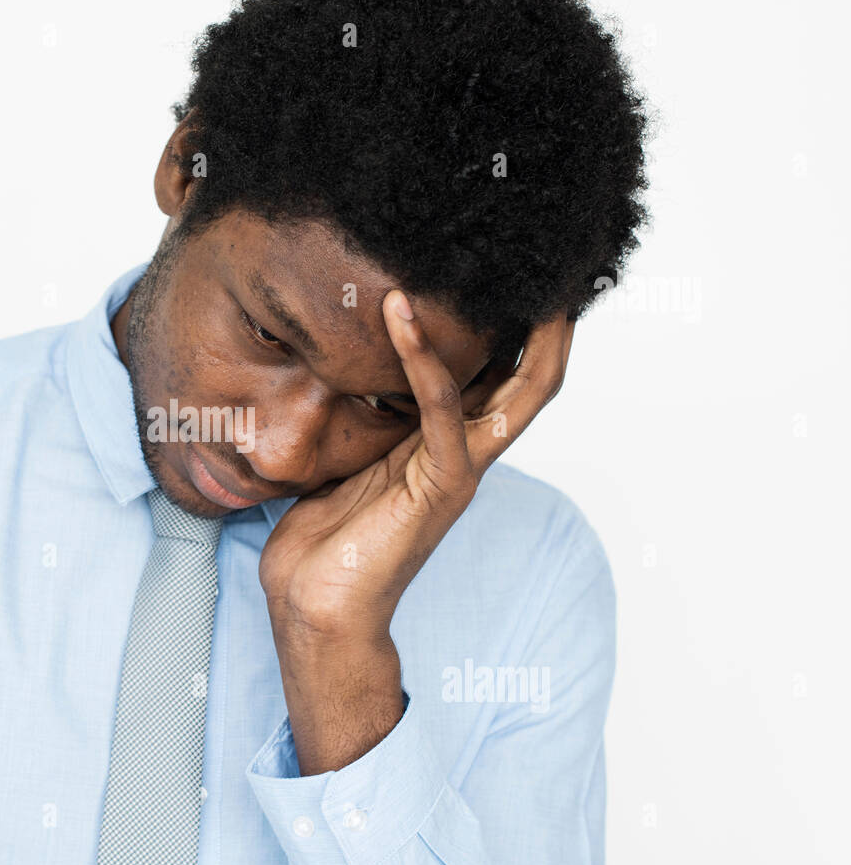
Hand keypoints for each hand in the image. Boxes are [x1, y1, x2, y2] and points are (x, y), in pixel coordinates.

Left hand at [260, 291, 576, 643]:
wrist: (316, 608)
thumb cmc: (324, 542)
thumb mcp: (343, 460)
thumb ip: (357, 416)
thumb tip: (330, 367)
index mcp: (445, 446)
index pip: (496, 377)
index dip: (509, 328)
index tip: (498, 270)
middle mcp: (465, 453)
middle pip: (532, 378)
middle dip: (547, 320)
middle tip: (547, 256)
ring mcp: (459, 469)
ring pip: (518, 389)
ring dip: (516, 326)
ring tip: (508, 264)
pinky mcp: (439, 483)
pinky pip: (441, 409)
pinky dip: (421, 356)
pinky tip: (399, 311)